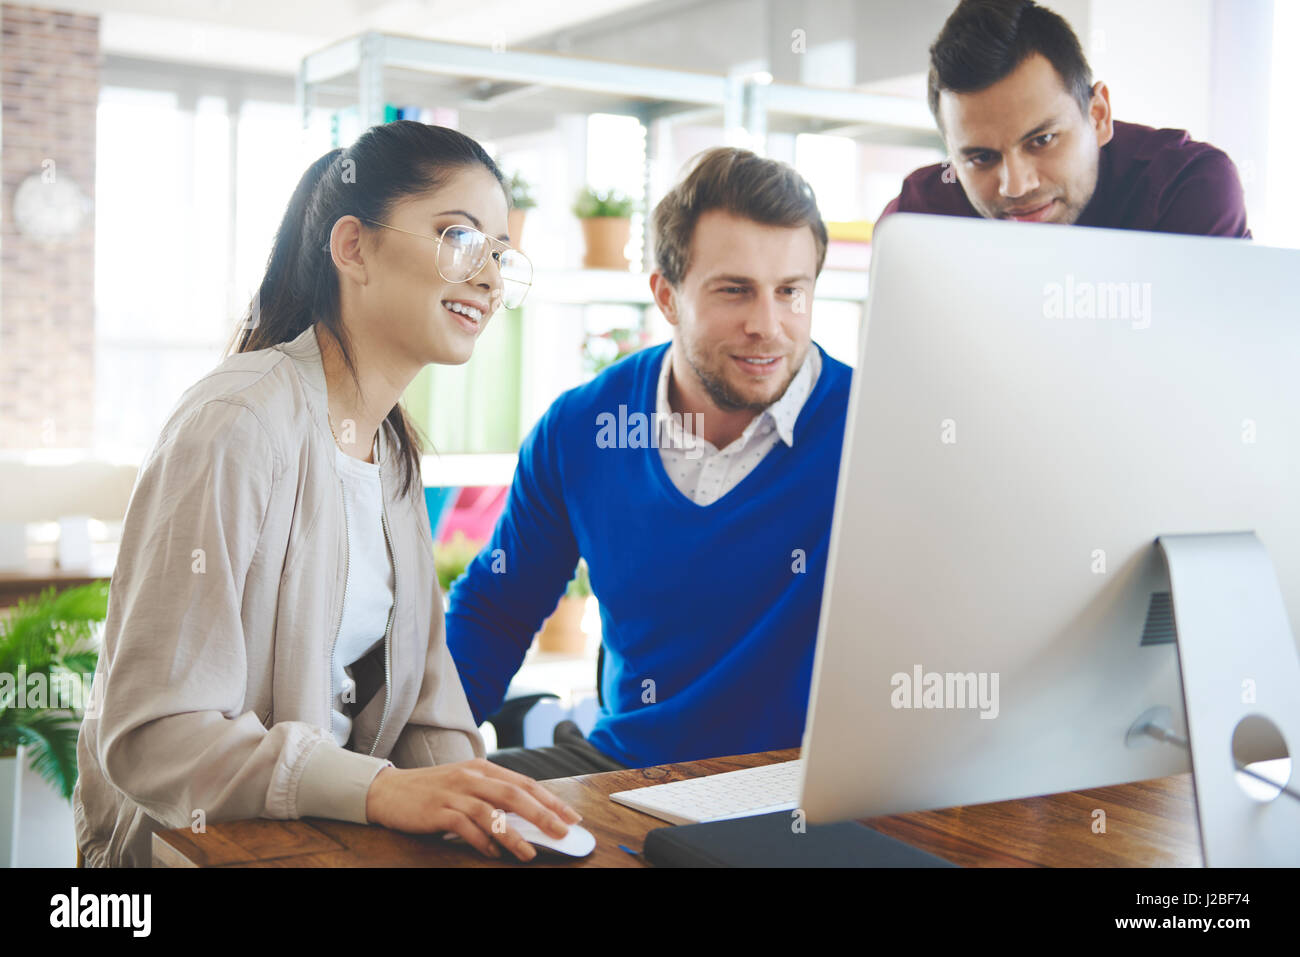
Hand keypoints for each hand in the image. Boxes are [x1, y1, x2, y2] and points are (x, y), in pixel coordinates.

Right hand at [364, 758, 583, 860]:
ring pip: (492, 813)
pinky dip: (482, 842)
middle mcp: (471, 776)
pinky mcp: (437, 810)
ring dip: (513, 835)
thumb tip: (529, 819)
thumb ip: (493, 796)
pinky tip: (493, 854)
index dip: (550, 800)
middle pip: (514, 795)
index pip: (524, 783)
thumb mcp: (467, 785)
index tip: (571, 816)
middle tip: (563, 832)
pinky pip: (465, 827)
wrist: (389, 790)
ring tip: (529, 853)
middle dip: (542, 814)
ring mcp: (454, 792)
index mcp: (483, 768)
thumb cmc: (434, 790)